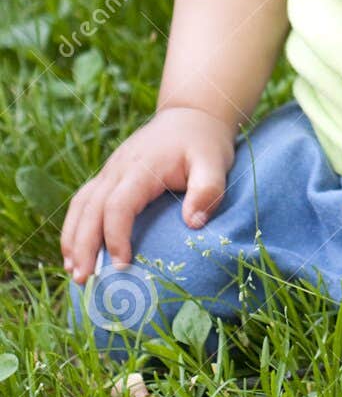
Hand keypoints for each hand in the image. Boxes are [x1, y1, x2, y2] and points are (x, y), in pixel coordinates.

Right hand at [60, 107, 236, 284]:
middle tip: (83, 280)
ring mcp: (110, 171)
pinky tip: (74, 251)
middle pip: (90, 209)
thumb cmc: (203, 143)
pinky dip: (74, 227)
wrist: (190, 116)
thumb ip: (208, 190)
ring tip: (73, 272)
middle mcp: (118, 169)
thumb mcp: (214, 163)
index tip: (121, 265)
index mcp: (142, 168)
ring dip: (72, 239)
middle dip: (84, 245)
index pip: (118, 205)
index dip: (116, 236)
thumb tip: (193, 224)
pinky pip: (83, 201)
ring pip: (81, 205)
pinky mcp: (109, 176)